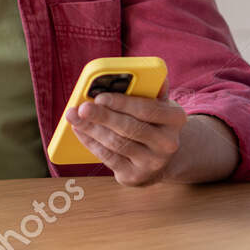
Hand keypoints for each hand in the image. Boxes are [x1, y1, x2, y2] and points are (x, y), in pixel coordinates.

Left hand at [64, 82, 188, 186]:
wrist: (162, 160)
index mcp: (175, 119)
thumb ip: (153, 89)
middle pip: (130, 128)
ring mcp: (152, 163)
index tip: (100, 96)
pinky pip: (108, 157)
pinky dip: (91, 143)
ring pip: (116, 143)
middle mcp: (168, 143)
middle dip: (102, 117)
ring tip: (74, 117)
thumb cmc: (155, 124)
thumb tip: (150, 72)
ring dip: (91, 129)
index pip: (147, 109)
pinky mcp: (135, 176)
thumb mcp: (160, 106)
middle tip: (82, 108)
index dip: (121, 103)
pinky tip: (80, 131)